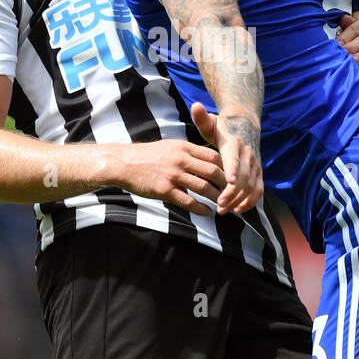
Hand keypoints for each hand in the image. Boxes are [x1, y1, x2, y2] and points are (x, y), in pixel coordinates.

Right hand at [111, 139, 227, 215]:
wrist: (124, 163)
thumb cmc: (148, 155)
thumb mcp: (170, 146)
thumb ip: (188, 152)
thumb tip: (207, 160)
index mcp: (184, 147)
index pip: (213, 156)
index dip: (226, 167)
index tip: (232, 177)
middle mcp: (181, 160)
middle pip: (213, 172)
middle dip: (226, 184)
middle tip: (233, 193)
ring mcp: (173, 175)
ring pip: (204, 188)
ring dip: (217, 198)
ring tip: (224, 205)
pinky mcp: (165, 190)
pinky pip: (188, 201)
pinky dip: (201, 209)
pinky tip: (208, 212)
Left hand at [190, 101, 263, 214]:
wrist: (245, 124)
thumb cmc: (221, 127)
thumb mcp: (210, 122)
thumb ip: (201, 118)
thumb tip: (195, 106)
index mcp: (235, 143)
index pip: (235, 158)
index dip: (233, 169)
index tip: (228, 182)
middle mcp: (248, 154)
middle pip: (244, 176)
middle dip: (233, 192)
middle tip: (219, 204)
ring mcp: (256, 164)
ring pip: (252, 186)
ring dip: (240, 200)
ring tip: (224, 210)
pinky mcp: (259, 172)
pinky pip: (259, 190)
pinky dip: (250, 202)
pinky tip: (238, 210)